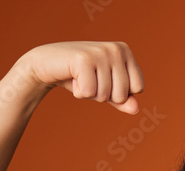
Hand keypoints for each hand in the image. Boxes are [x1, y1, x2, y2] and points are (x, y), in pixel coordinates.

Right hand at [18, 41, 143, 114]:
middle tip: (89, 79)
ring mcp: (100, 52)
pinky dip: (79, 92)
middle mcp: (115, 49)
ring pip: (105, 95)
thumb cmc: (80, 77)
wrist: (46, 64)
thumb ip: (123, 99)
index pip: (138, 87)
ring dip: (89, 93)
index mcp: (125, 51)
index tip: (103, 79)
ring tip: (80, 77)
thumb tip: (135, 109)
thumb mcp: (105, 89)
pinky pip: (89, 93)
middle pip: (122, 94)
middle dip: (103, 95)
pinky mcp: (84, 59)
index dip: (119, 92)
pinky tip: (72, 77)